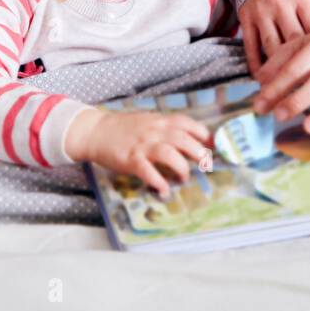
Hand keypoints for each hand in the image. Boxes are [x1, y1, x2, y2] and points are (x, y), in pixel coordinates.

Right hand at [67, 108, 212, 199]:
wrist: (96, 131)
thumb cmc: (124, 128)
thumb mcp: (148, 121)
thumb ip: (166, 129)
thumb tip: (187, 140)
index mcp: (160, 121)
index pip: (187, 124)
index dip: (203, 135)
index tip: (213, 146)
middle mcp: (155, 131)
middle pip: (183, 140)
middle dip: (199, 153)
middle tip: (205, 165)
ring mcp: (143, 145)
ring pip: (169, 154)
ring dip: (181, 168)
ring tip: (184, 178)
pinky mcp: (131, 159)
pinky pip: (148, 171)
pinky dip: (158, 181)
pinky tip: (164, 190)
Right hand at [237, 0, 309, 76]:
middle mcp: (281, 3)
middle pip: (294, 42)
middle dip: (304, 68)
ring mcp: (262, 12)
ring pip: (272, 47)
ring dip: (280, 72)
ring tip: (289, 91)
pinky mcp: (246, 19)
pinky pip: (251, 47)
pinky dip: (257, 66)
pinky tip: (264, 82)